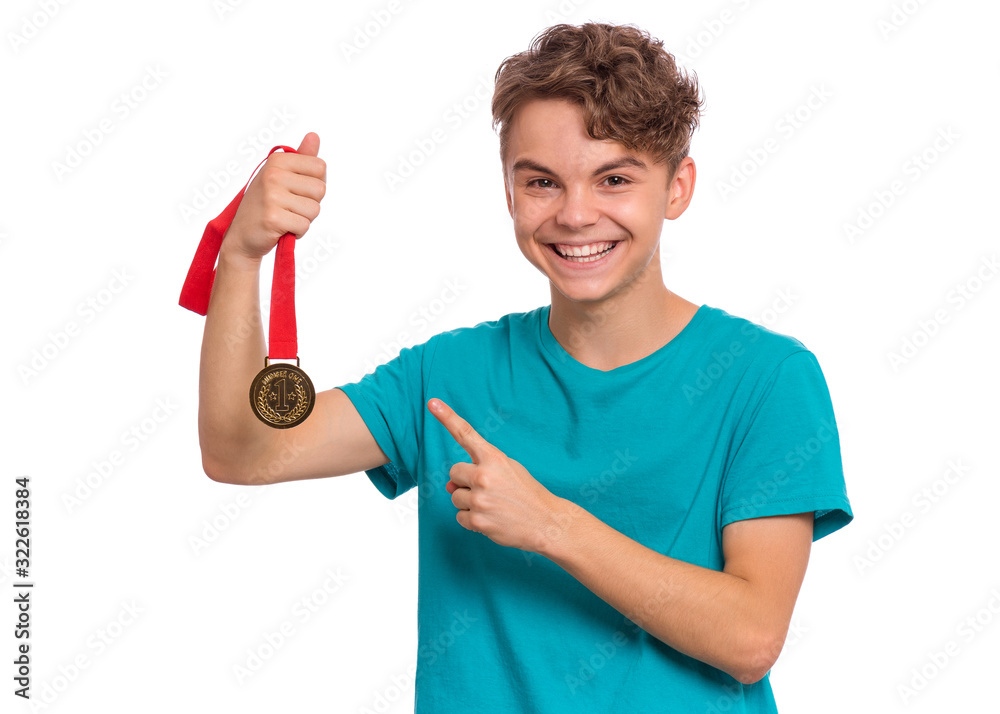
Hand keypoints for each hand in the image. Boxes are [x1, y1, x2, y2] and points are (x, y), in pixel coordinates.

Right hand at [224, 132, 326, 261]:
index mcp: (277, 160)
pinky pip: (305, 225)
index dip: (314, 183)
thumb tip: (314, 135)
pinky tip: (281, 228)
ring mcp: (271, 196)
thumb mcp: (282, 176)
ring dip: (303, 218)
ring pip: (315, 210)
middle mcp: (273, 174)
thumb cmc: (267, 205)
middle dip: (310, 203)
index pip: (320, 167)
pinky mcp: (272, 218)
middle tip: (289, 207)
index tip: (296, 190)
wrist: (242, 235)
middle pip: (320, 189)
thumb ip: (301, 158)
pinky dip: (297, 231)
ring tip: (284, 217)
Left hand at [427, 397, 568, 552]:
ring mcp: (479, 499)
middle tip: (488, 490)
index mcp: (494, 458)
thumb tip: (449, 486)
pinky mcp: (477, 520)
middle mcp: (484, 476)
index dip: (447, 417)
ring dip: (468, 502)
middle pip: (454, 473)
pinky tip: (491, 519)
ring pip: (455, 497)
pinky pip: (460, 517)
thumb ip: (479, 470)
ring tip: (492, 506)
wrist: (546, 521)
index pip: (466, 434)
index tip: (433, 403)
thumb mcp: (509, 470)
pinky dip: (472, 520)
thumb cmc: (527, 494)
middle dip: (465, 481)